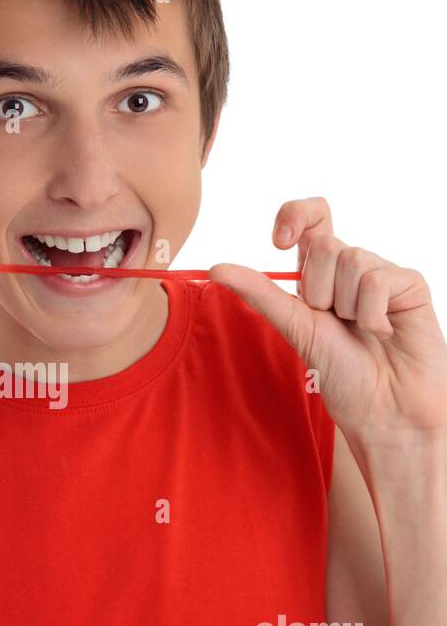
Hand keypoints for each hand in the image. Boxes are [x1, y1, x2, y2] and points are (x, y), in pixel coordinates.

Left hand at [208, 197, 446, 437]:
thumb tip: (216, 268)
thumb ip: (260, 294)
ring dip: (346, 308)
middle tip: (335, 324)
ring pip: (351, 259)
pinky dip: (372, 315)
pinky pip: (378, 280)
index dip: (295, 215)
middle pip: (323, 245)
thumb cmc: (343, 375)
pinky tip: (383, 334)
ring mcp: (382, 274)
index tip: (280, 243)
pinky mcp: (410, 285)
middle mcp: (351, 268)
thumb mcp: (295, 328)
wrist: (383, 410)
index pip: (311, 218)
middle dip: (318, 292)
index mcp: (320, 274)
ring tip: (362, 333)